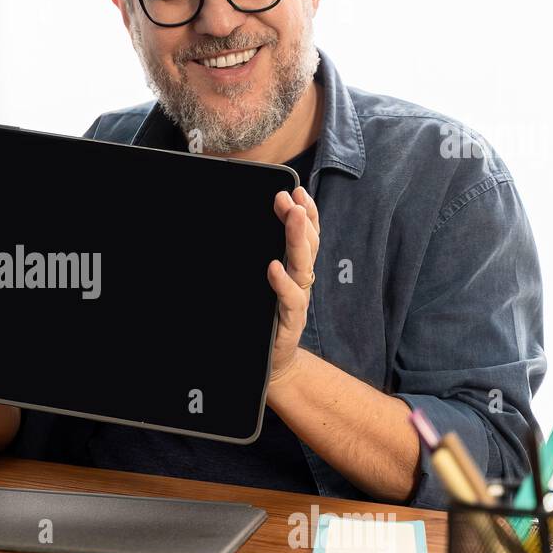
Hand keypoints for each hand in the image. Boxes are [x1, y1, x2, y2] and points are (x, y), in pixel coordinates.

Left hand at [266, 185, 319, 383]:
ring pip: (303, 266)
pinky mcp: (290, 322)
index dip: (306, 213)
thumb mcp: (262, 285)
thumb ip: (261, 259)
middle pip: (308, 245)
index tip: (295, 190)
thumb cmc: (264, 319)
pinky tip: (274, 267)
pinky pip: (290, 299)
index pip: (306, 236)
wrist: (272, 362)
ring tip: (293, 217)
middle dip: (302, 218)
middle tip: (292, 197)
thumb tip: (244, 230)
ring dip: (298, 239)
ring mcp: (298, 300)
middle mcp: (301, 282)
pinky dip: (282, 283)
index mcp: (296, 270)